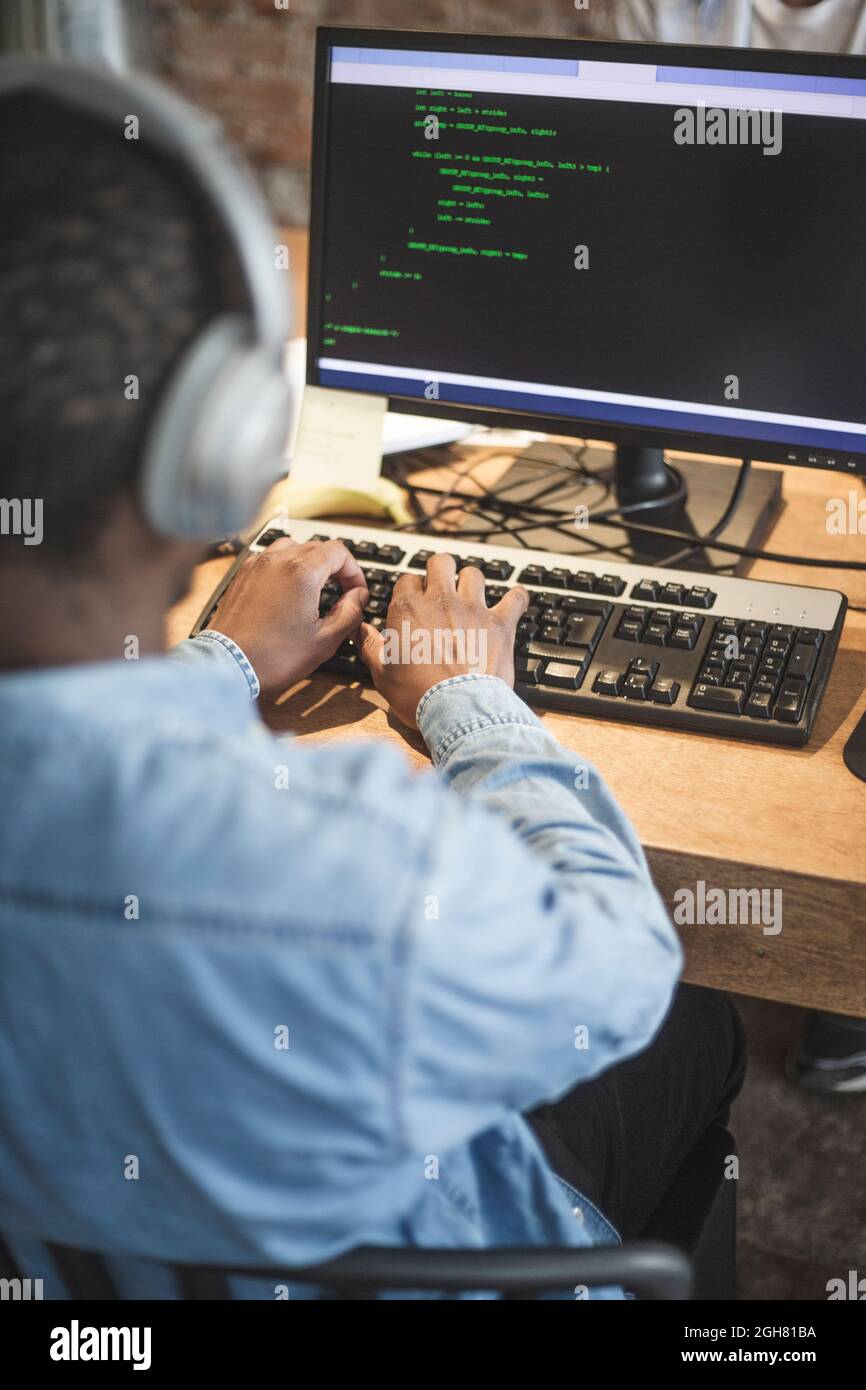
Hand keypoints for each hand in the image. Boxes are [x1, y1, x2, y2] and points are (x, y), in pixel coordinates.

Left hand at [210, 538, 367, 694]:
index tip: (356, 590)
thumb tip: (358, 596)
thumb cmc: (272, 656)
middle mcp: (278, 560)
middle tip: (341, 591)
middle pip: (317, 547)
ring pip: (292, 548)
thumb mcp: (325, 640)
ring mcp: (256, 565)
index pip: (339, 551)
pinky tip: (287, 592)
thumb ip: (350, 612)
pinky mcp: (242, 575)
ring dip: (309, 563)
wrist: (229, 665)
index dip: (353, 570)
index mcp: (302, 571)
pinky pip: (270, 559)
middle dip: (334, 567)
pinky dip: (285, 567)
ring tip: (314, 587)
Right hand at [358, 554, 527, 728]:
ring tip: (472, 594)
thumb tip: (360, 630)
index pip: (407, 580)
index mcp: (408, 610)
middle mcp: (441, 601)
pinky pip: (516, 598)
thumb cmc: (418, 695)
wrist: (459, 710)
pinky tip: (515, 600)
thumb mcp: (382, 674)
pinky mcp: (500, 624)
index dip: (410, 589)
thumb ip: (370, 646)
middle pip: (441, 562)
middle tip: (441, 585)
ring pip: (474, 573)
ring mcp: (473, 609)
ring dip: (472, 581)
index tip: (412, 602)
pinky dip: (516, 598)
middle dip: (440, 570)